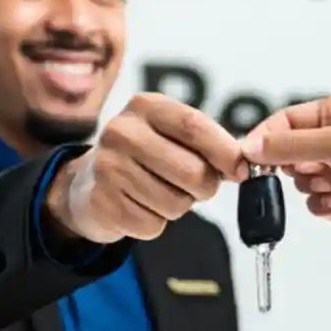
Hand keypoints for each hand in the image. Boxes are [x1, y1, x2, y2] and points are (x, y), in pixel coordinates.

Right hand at [46, 93, 247, 242]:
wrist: (87, 183)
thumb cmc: (143, 158)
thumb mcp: (170, 136)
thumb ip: (207, 144)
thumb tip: (243, 165)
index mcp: (146, 106)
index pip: (195, 127)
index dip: (225, 152)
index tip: (240, 170)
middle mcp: (122, 131)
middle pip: (191, 171)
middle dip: (205, 188)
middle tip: (195, 187)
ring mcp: (107, 166)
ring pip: (175, 203)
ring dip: (177, 206)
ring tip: (158, 193)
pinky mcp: (101, 201)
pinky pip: (152, 225)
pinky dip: (154, 223)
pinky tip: (139, 206)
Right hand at [241, 91, 330, 225]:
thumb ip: (295, 146)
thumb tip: (253, 144)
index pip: (286, 124)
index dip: (266, 142)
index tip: (251, 164)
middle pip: (294, 156)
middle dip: (295, 172)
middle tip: (315, 175)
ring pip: (310, 184)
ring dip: (315, 193)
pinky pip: (329, 204)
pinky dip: (328, 209)